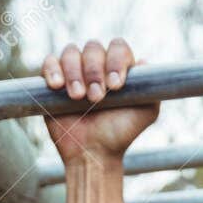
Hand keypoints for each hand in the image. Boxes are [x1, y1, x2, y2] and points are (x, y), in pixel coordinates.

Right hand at [40, 39, 156, 163]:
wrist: (93, 155)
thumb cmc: (119, 136)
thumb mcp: (145, 114)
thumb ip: (152, 90)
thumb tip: (144, 62)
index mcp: (117, 68)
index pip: (118, 48)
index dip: (116, 60)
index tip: (116, 85)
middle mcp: (95, 66)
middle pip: (93, 48)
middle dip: (94, 71)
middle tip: (96, 98)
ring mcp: (73, 72)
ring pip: (71, 52)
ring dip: (75, 73)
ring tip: (78, 97)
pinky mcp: (52, 83)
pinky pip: (49, 63)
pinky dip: (53, 70)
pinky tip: (57, 86)